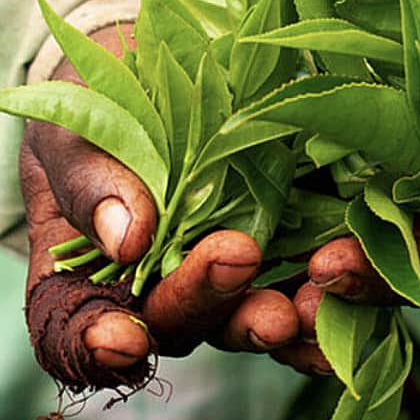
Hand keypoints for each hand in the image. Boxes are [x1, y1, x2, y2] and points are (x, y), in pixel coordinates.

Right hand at [20, 25, 298, 392]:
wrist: (159, 70)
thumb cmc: (96, 104)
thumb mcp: (76, 126)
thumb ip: (89, 179)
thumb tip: (127, 239)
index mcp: (81, 275)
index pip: (75, 334)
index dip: (93, 349)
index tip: (118, 340)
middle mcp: (155, 293)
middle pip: (176, 324)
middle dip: (208, 301)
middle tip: (235, 258)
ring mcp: (221, 280)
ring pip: (245, 321)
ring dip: (274, 319)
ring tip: (299, 302)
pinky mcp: (282, 256)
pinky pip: (306, 290)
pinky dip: (329, 297)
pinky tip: (344, 283)